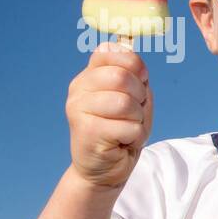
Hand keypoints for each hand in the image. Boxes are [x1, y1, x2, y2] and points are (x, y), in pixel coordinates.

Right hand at [66, 42, 152, 189]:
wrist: (106, 169)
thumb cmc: (122, 130)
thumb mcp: (134, 97)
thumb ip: (132, 74)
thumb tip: (127, 49)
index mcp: (89, 76)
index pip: (111, 52)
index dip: (135, 66)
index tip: (139, 82)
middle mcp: (78, 89)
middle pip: (121, 76)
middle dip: (139, 96)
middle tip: (133, 112)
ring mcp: (78, 109)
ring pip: (125, 103)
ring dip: (137, 119)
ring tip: (126, 128)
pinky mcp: (86, 131)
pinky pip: (128, 127)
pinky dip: (134, 136)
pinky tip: (122, 141)